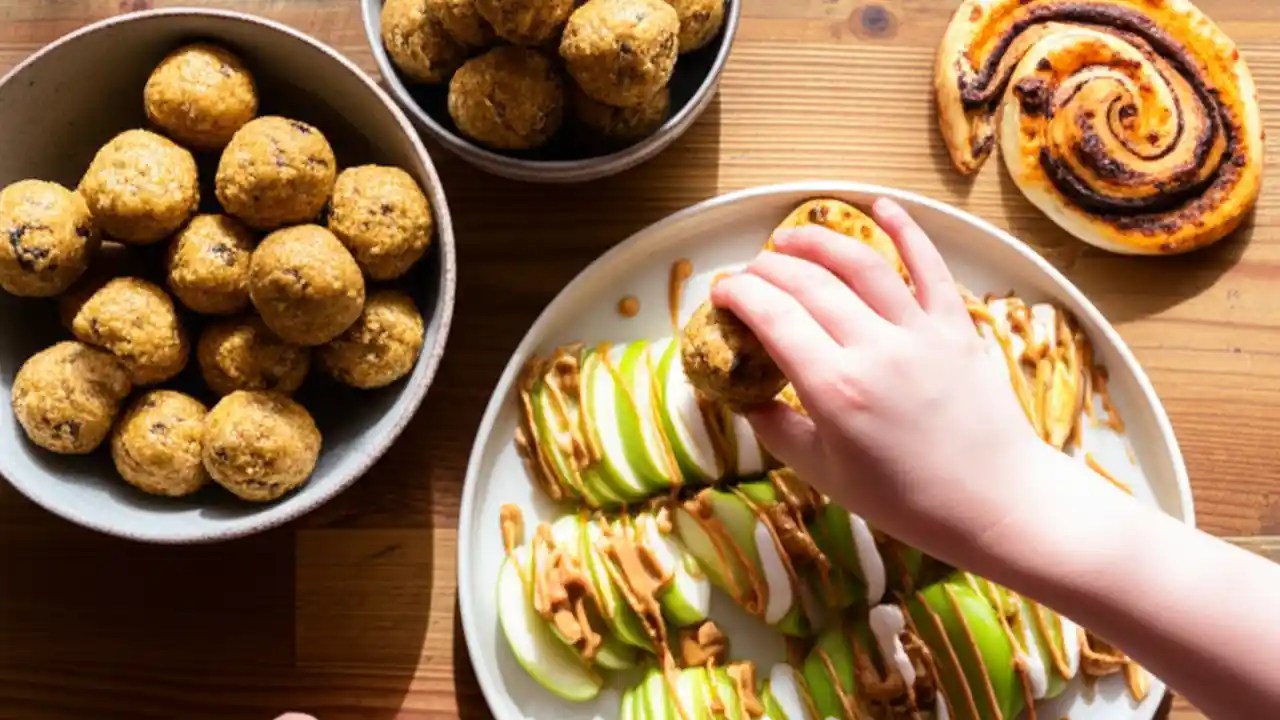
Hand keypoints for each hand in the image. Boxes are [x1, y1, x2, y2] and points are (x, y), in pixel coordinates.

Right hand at [712, 198, 1047, 566]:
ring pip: (860, 265)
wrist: (996, 502)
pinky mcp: (957, 326)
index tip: (720, 292)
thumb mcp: (824, 474)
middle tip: (748, 273)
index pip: (772, 317)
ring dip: (818, 242)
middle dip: (766, 269)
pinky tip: (880, 206)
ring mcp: (920, 332)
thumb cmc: (907, 500)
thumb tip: (745, 397)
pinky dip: (905, 230)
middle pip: (807, 284)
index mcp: (834, 390)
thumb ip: (777, 430)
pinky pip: (930, 266)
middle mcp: (874, 350)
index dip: (738, 294)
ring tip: (788, 239)